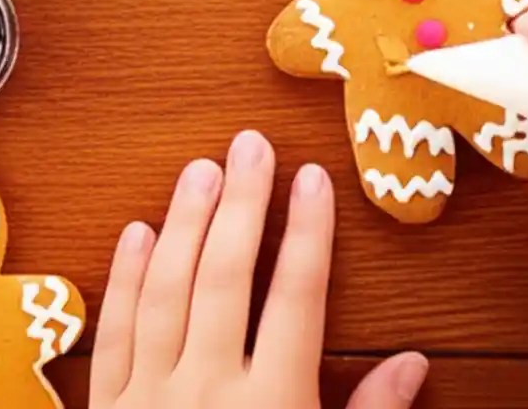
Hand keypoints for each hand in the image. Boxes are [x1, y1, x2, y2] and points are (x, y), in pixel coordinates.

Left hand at [89, 130, 429, 408]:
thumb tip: (415, 365)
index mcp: (270, 406)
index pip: (295, 298)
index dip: (307, 233)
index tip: (313, 177)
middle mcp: (205, 390)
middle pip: (225, 277)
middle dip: (242, 204)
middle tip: (251, 144)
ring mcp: (148, 398)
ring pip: (164, 291)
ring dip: (184, 224)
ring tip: (200, 170)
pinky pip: (112, 334)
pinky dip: (122, 279)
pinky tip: (134, 234)